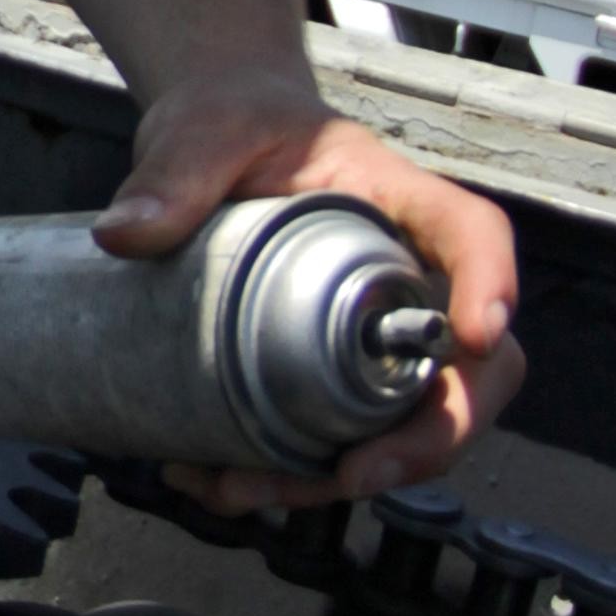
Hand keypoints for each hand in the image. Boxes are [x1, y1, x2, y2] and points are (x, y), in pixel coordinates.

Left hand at [95, 72, 522, 514]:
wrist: (216, 140)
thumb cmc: (233, 122)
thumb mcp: (205, 133)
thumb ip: (174, 174)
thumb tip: (125, 235)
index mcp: (398, 200)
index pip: (472, 233)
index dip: (490, 283)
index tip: (477, 334)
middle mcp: (408, 276)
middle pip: (474, 364)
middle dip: (435, 433)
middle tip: (361, 473)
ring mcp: (376, 332)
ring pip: (408, 421)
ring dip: (347, 475)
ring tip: (247, 493)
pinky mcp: (333, 372)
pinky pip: (340, 437)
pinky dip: (291, 476)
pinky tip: (216, 482)